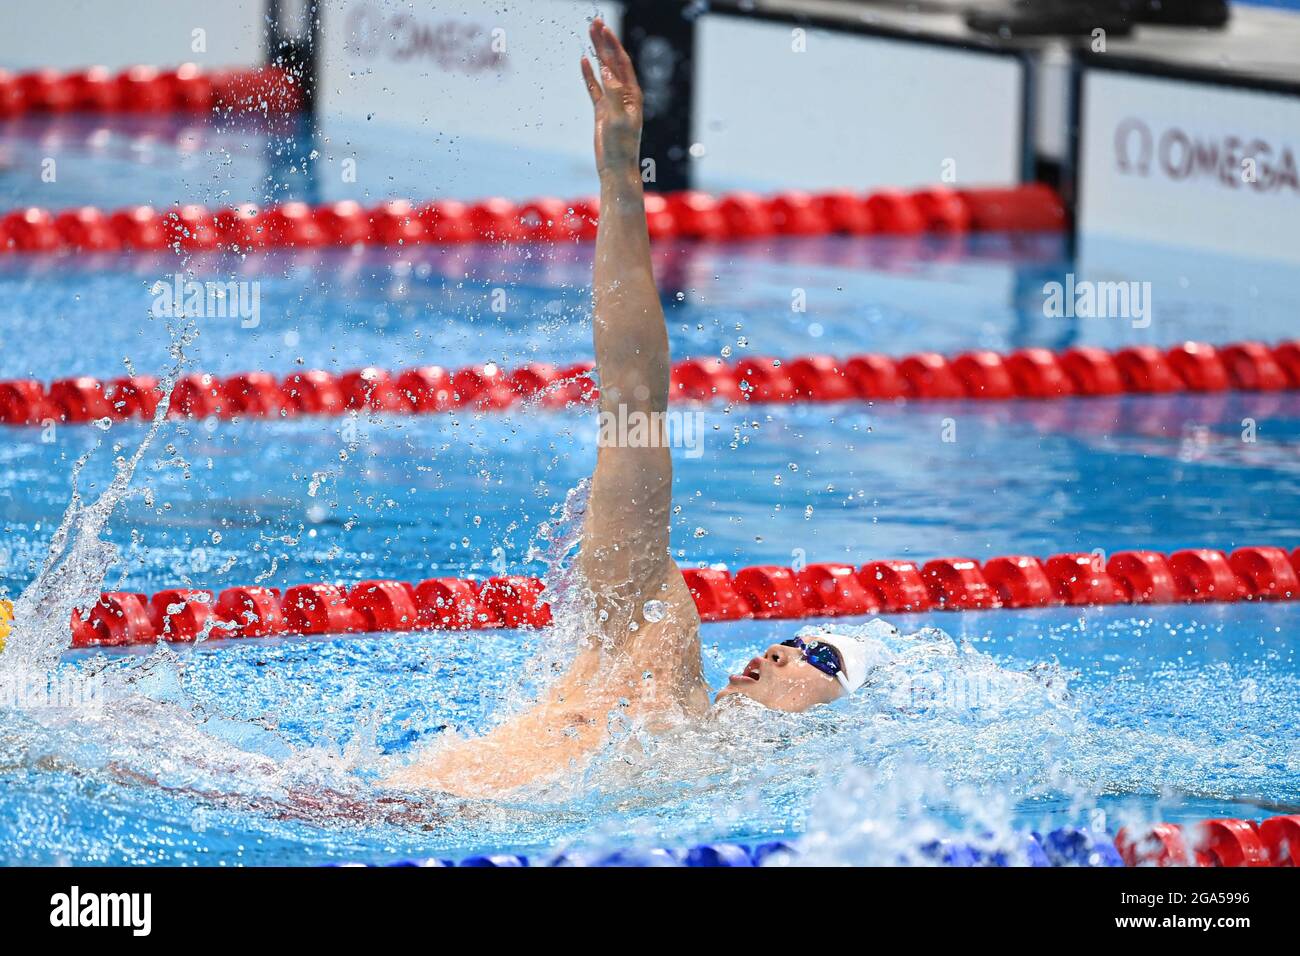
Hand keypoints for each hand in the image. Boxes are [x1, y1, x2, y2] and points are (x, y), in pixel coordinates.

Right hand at [581, 18, 641, 176]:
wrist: (616, 167)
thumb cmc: (621, 147)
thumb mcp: (618, 118)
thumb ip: (613, 93)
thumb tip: (606, 70)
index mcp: (632, 94)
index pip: (622, 63)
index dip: (613, 44)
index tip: (603, 29)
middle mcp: (624, 95)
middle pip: (613, 62)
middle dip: (604, 42)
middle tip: (594, 23)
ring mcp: (612, 102)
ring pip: (603, 72)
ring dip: (597, 53)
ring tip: (590, 34)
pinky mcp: (602, 111)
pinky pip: (594, 88)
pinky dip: (589, 74)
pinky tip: (584, 62)